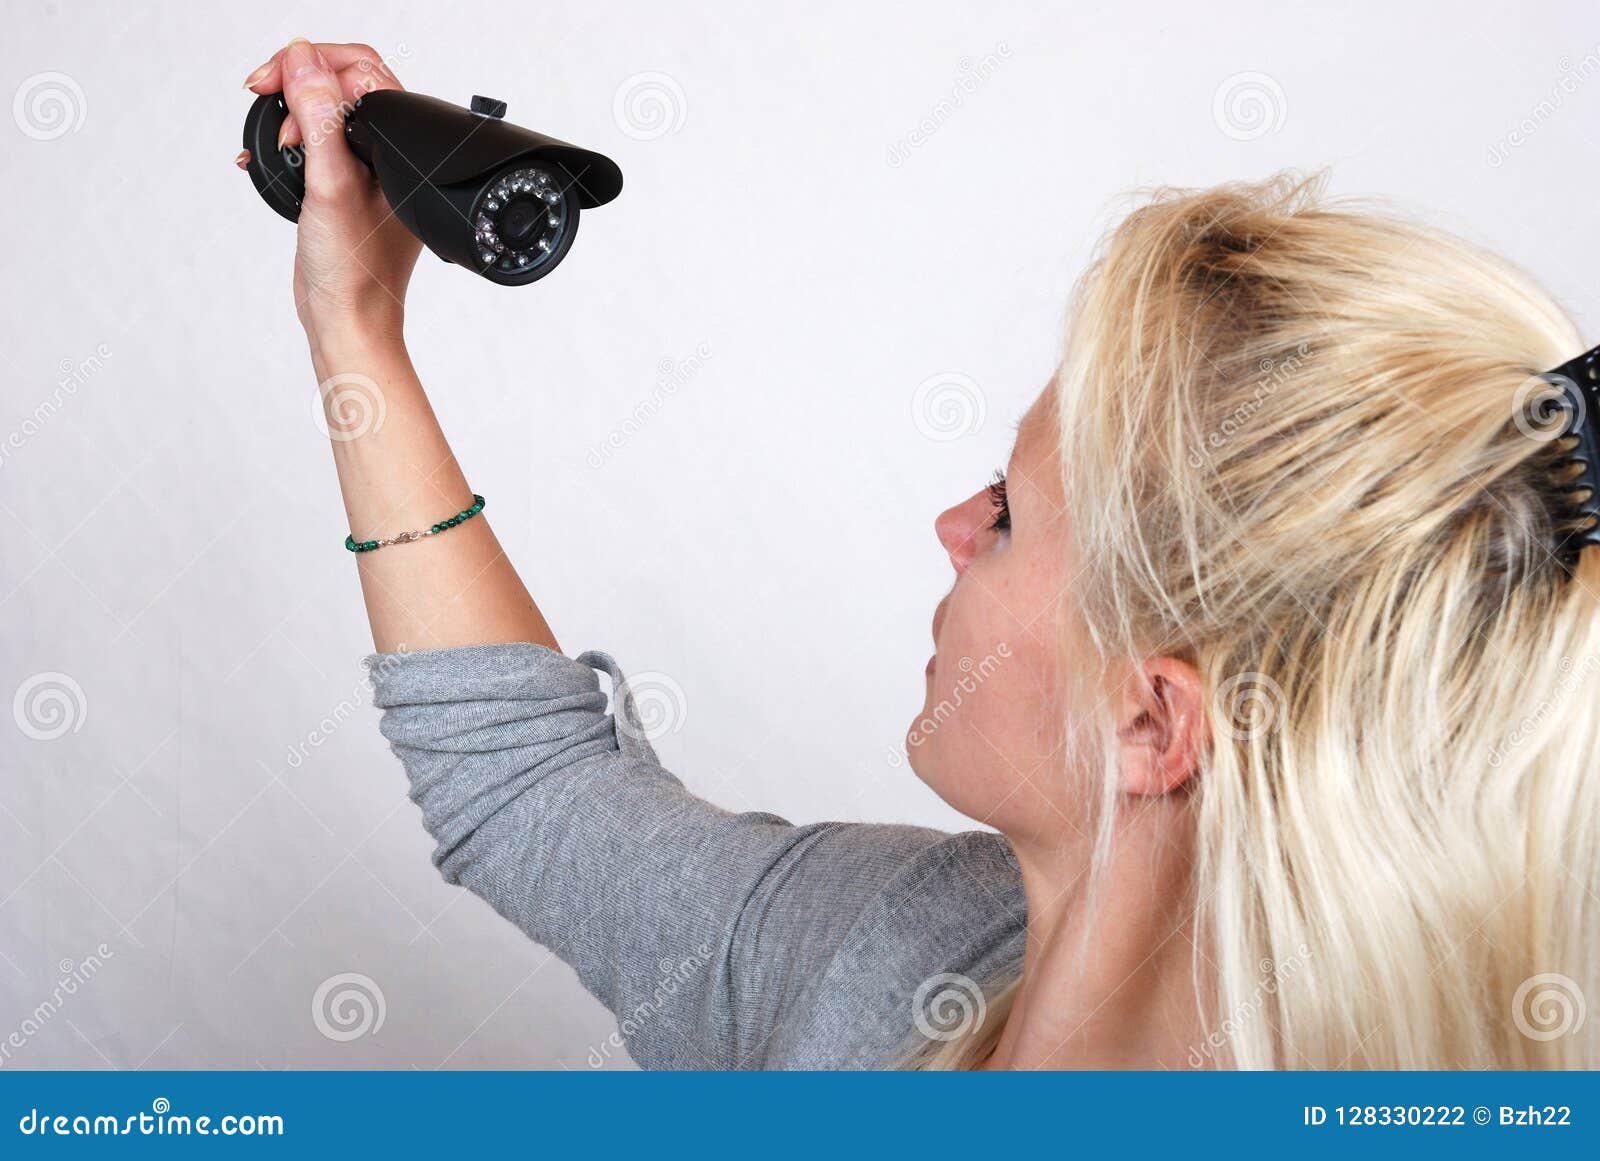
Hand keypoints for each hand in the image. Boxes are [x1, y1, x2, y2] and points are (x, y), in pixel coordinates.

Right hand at [240, 40, 422, 348]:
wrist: (346, 321)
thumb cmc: (355, 269)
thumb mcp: (332, 184)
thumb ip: (319, 118)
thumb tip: (303, 60)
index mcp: (400, 145)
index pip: (363, 71)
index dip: (315, 63)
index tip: (275, 76)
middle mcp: (386, 153)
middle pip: (339, 85)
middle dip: (296, 82)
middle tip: (262, 92)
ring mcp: (362, 169)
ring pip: (320, 113)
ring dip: (285, 113)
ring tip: (266, 140)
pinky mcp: (339, 188)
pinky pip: (310, 145)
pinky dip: (282, 143)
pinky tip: (260, 160)